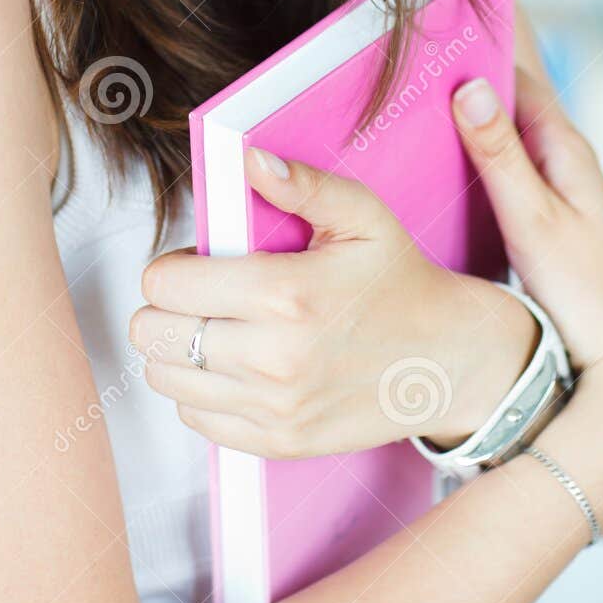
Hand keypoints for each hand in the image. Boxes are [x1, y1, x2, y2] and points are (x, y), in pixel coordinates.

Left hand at [129, 151, 538, 460]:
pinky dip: (200, 391)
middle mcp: (273, 358)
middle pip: (152, 333)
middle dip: (166, 306)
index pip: (165, 284)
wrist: (450, 361)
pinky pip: (195, 419)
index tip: (197, 261)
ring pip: (165, 378)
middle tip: (202, 294)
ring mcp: (274, 408)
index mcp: (285, 294)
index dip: (172, 265)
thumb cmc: (400, 281)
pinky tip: (234, 365)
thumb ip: (302, 185)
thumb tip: (250, 160)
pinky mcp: (278, 442)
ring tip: (217, 327)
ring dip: (177, 349)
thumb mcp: (362, 216)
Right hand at [450, 65, 602, 534]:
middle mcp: (562, 155)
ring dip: (464, 108)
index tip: (433, 7)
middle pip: (506, 94)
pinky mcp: (543, 213)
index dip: (476, 37)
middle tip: (406, 44)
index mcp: (563, 145)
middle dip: (465, 65)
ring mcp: (554, 184)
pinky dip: (472, 148)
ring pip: (501, 129)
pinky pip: (501, 162)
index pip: (514, 69)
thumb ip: (500, 155)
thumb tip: (469, 88)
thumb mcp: (534, 220)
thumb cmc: (589, 291)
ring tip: (408, 87)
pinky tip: (438, 155)